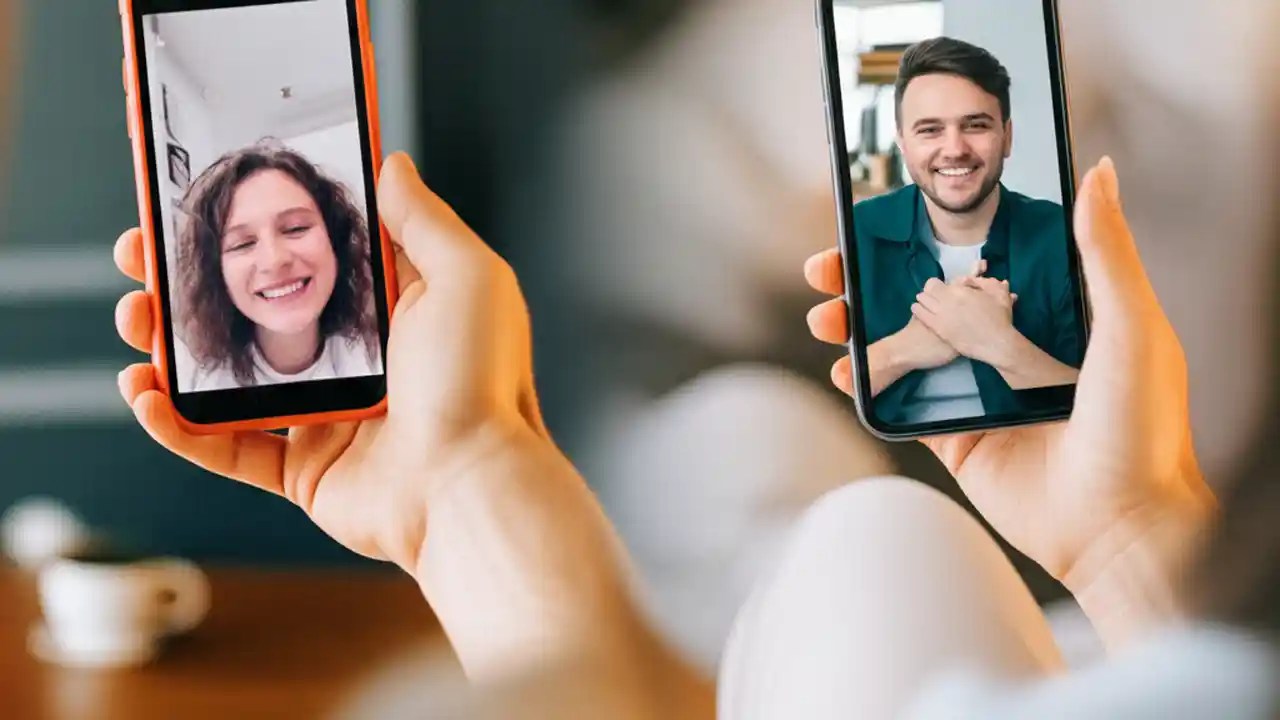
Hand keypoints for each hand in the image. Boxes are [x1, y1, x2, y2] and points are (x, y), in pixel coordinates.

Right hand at [115, 153, 543, 574]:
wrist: (471, 486)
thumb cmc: (479, 383)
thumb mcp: (465, 276)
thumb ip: (421, 220)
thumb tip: (390, 166)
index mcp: (391, 311)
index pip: (309, 255)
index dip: (254, 229)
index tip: (199, 201)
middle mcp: (357, 360)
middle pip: (255, 310)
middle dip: (191, 283)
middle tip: (141, 255)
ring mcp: (328, 416)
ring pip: (230, 376)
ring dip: (171, 347)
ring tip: (137, 320)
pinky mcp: (305, 471)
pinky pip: (227, 447)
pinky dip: (177, 426)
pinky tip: (145, 396)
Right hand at [804, 158, 1216, 648]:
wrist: (1119, 527)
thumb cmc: (1143, 430)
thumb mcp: (1131, 326)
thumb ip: (1105, 251)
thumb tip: (1098, 173)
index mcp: (1053, 312)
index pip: (979, 257)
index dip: (930, 234)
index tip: (887, 212)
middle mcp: (1010, 346)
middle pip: (926, 297)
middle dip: (871, 277)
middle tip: (832, 262)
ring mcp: (979, 391)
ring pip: (905, 345)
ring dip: (858, 325)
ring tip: (827, 313)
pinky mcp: (957, 438)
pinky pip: (901, 404)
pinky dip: (867, 383)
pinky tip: (843, 367)